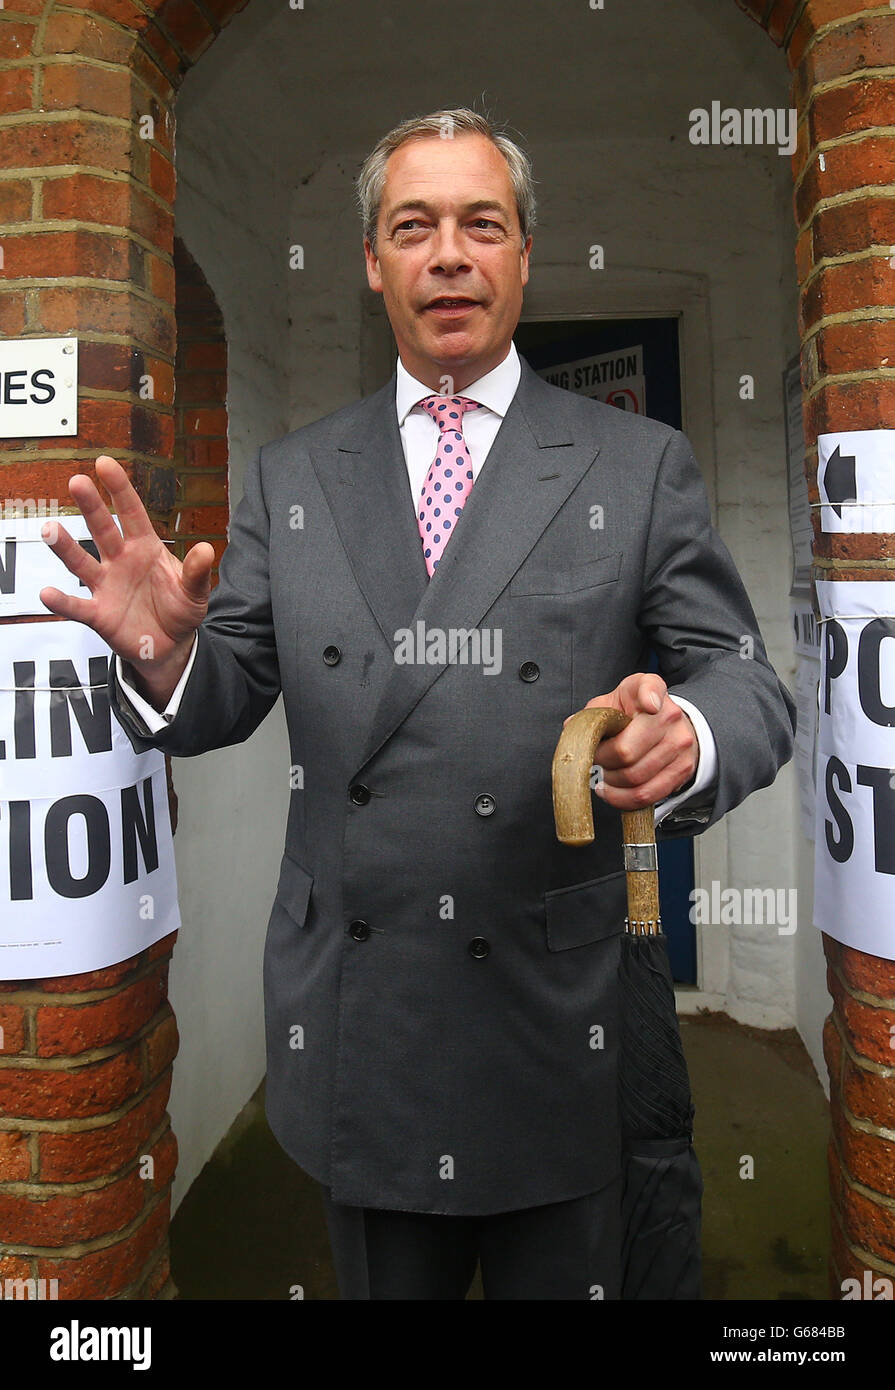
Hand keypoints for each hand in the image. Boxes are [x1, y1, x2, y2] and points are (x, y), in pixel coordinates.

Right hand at [38, 455, 214, 699]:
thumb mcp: (195, 591)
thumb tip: (206, 550)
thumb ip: (197, 572)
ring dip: (66, 547)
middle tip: (76, 482)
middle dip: (91, 506)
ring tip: (50, 530)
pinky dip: (63, 601)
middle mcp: (121, 561)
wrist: (171, 645)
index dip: (119, 489)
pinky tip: (48, 593)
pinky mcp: (99, 614)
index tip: (105, 464)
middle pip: (103, 529)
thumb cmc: (180, 610)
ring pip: (82, 562)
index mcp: (145, 548)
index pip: (132, 513)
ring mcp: (107, 585)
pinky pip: (78, 606)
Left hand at [564, 672, 698, 810]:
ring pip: (635, 777)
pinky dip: (622, 799)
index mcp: (649, 690)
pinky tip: (611, 791)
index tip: (648, 704)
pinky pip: (647, 794)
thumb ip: (593, 713)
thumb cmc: (634, 713)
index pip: (651, 688)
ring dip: (610, 783)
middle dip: (601, 762)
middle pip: (626, 750)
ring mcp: (679, 743)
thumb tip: (572, 728)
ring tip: (601, 777)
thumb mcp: (612, 702)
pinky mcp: (682, 769)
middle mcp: (670, 715)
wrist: (669, 726)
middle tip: (593, 761)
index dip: (649, 696)